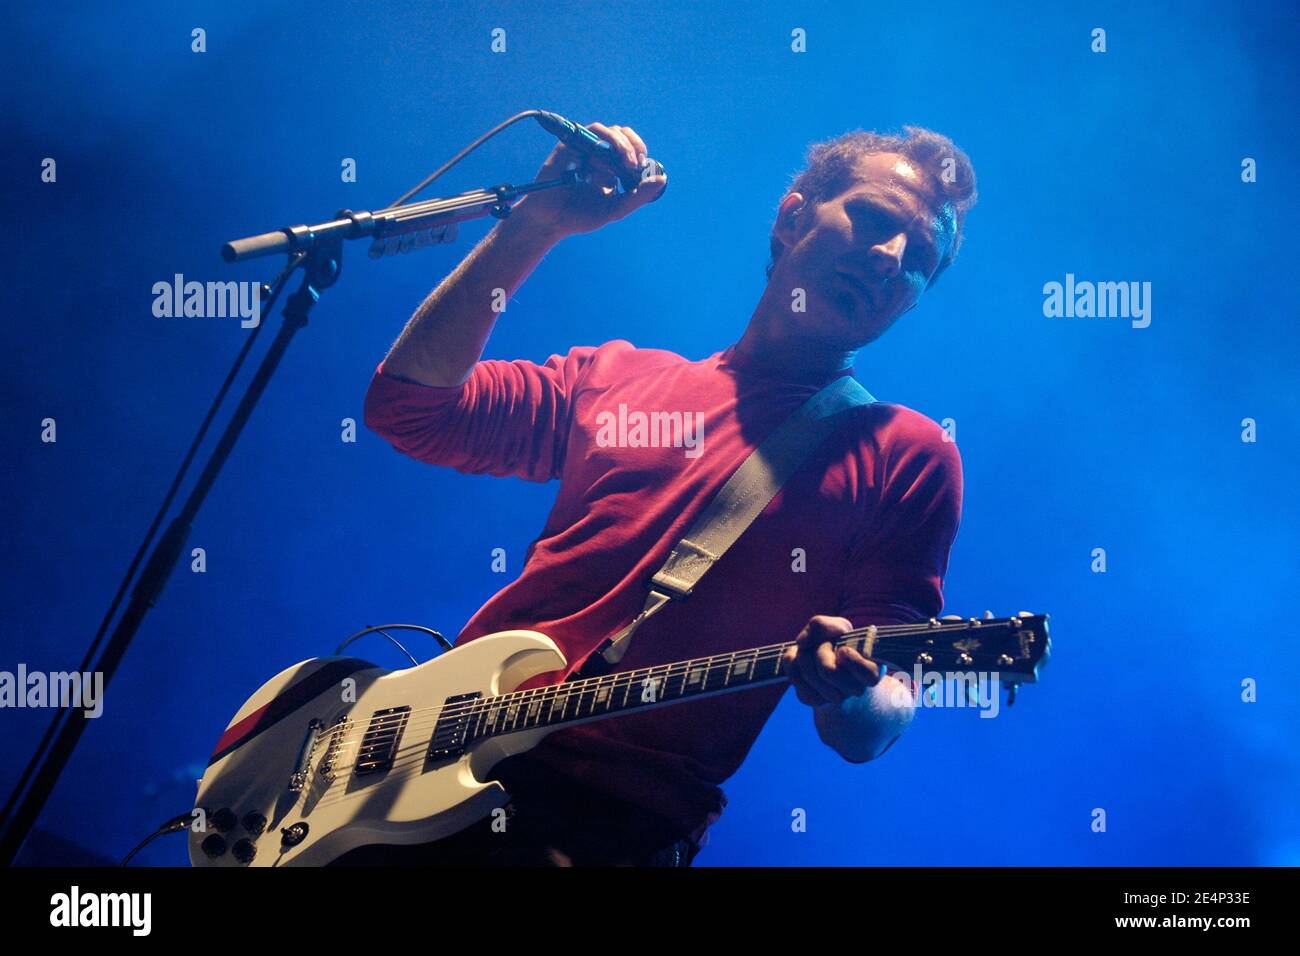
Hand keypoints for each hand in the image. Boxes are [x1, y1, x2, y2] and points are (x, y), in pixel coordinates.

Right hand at [505, 121, 666, 241]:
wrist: (551, 222)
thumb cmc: (581, 216)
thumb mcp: (615, 208)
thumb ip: (638, 196)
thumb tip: (662, 179)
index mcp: (610, 165)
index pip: (630, 146)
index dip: (640, 150)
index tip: (644, 166)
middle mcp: (597, 153)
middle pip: (621, 132)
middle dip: (634, 144)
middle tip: (636, 163)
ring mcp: (582, 148)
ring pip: (607, 130)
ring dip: (620, 143)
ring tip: (626, 163)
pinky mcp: (567, 147)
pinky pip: (587, 135)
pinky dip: (600, 146)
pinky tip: (602, 165)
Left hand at [782, 615, 881, 707]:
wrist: (829, 660)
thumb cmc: (839, 642)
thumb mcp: (838, 627)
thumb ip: (824, 625)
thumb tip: (802, 641)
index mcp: (870, 673)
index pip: (865, 673)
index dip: (852, 660)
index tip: (843, 649)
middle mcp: (854, 690)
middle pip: (828, 671)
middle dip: (820, 650)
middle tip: (824, 645)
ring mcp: (832, 698)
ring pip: (808, 672)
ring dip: (804, 654)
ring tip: (812, 651)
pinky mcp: (811, 698)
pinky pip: (794, 674)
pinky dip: (792, 659)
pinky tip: (801, 659)